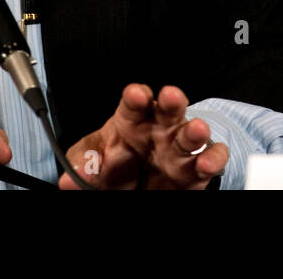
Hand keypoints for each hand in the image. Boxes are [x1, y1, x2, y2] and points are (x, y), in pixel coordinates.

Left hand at [60, 84, 228, 189]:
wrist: (134, 187)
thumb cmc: (115, 165)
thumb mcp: (92, 164)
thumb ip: (84, 166)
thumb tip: (69, 179)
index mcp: (132, 120)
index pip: (133, 103)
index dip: (135, 97)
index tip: (135, 95)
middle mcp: (159, 130)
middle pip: (168, 108)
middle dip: (171, 100)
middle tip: (170, 95)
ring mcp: (179, 149)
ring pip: (192, 133)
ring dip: (195, 131)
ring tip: (196, 131)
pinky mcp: (196, 170)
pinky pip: (211, 158)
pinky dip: (213, 158)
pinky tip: (206, 163)